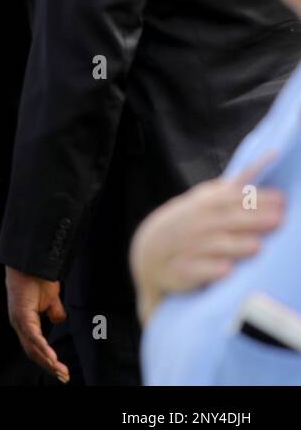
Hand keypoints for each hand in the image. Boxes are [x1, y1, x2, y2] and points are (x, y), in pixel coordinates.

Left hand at [5, 266, 68, 381]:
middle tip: (64, 377)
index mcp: (25, 322)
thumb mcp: (50, 300)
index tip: (62, 371)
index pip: (34, 348)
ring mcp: (19, 320)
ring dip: (47, 361)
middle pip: (32, 352)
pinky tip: (52, 357)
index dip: (47, 361)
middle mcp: (18, 323)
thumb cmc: (38, 278)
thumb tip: (57, 320)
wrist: (32, 262)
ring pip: (32, 347)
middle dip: (49, 367)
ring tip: (60, 371)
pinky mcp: (22, 314)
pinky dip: (42, 348)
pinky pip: (33, 336)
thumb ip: (54, 312)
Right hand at [130, 158, 284, 322]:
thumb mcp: (204, 200)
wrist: (149, 253)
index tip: (281, 199)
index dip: (254, 197)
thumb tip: (268, 158)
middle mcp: (194, 224)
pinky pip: (194, 270)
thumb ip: (233, 186)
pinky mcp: (181, 272)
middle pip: (225, 220)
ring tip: (256, 246)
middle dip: (251, 219)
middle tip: (279, 219)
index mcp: (202, 205)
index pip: (230, 198)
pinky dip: (209, 270)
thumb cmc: (187, 224)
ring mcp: (186, 247)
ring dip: (234, 245)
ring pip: (212, 245)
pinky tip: (226, 270)